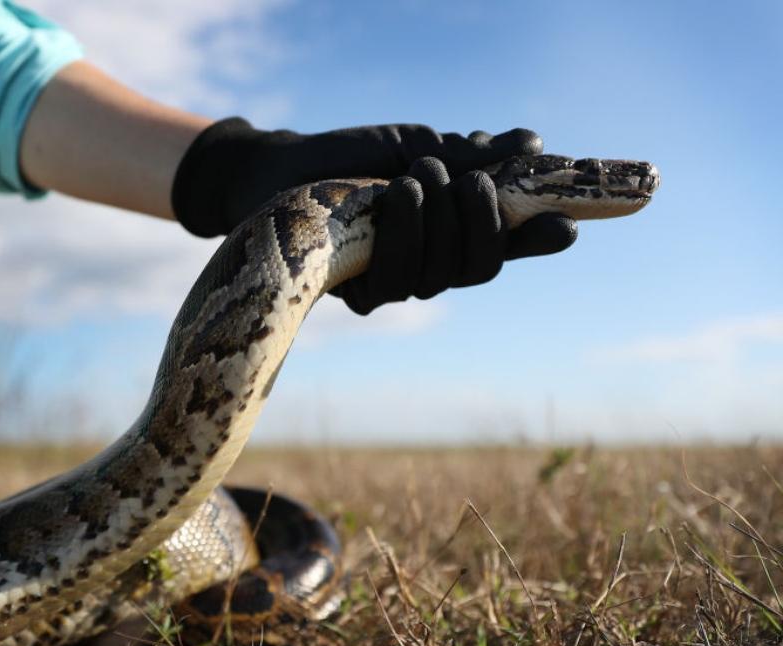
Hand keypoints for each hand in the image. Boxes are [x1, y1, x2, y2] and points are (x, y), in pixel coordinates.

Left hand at [171, 118, 577, 313]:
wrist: (286, 168)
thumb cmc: (355, 159)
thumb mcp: (418, 145)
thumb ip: (472, 155)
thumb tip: (533, 147)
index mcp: (455, 229)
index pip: (509, 244)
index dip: (540, 240)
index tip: (568, 226)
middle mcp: (432, 264)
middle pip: (480, 266)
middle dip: (485, 222)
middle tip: (472, 182)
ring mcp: (396, 283)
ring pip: (440, 274)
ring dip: (437, 220)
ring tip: (416, 176)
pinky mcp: (359, 292)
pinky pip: (396, 280)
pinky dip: (402, 232)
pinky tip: (391, 196)